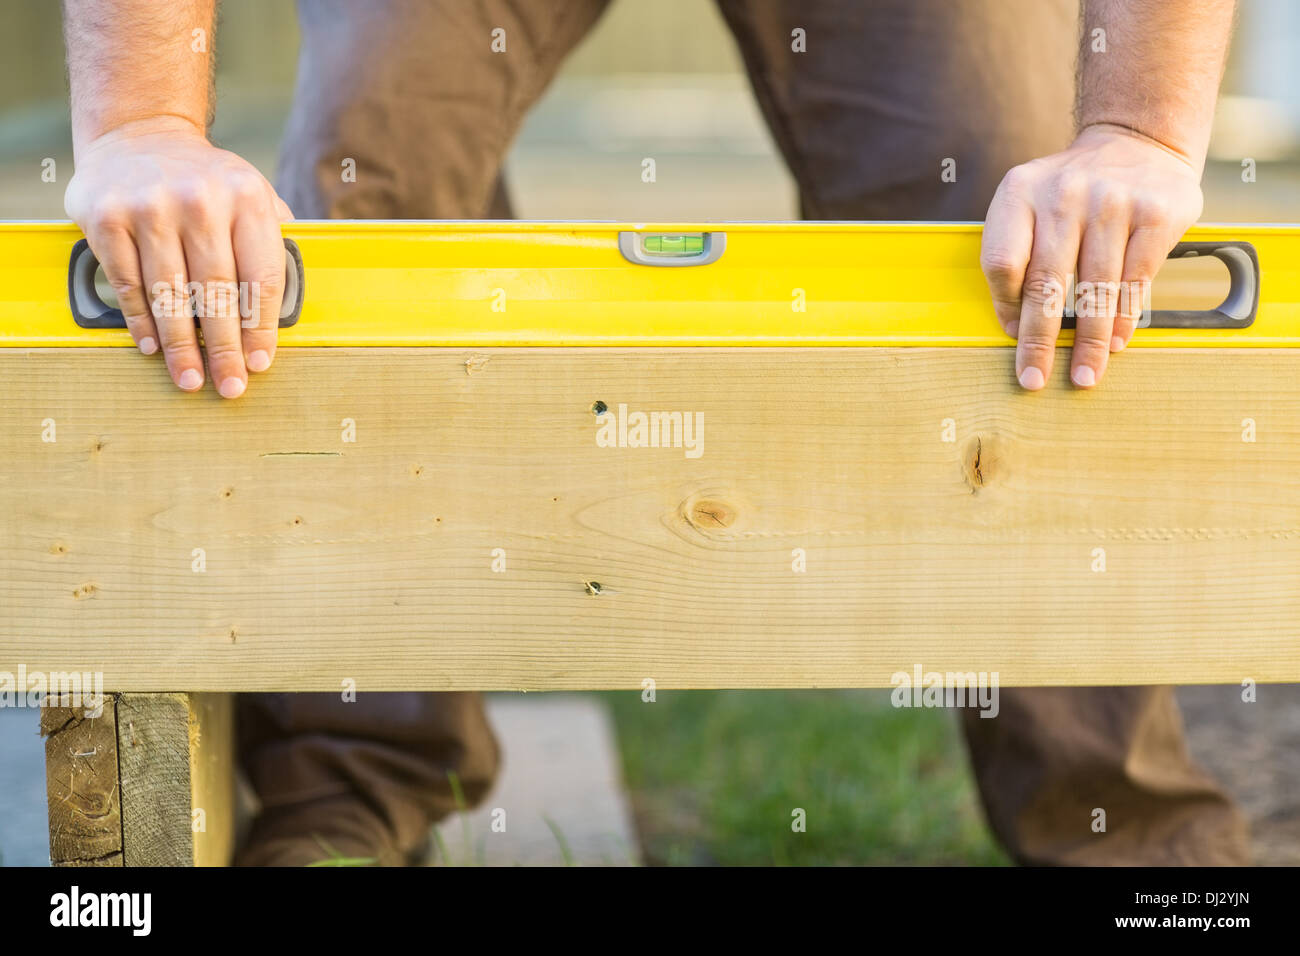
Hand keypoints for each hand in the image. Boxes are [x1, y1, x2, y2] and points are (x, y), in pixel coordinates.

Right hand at [64, 116, 292, 396]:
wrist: (139, 133)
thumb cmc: (206, 181)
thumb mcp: (251, 192)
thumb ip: (273, 238)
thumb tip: (289, 302)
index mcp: (246, 197)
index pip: (260, 275)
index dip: (261, 326)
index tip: (260, 363)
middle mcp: (200, 200)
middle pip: (217, 291)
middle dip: (224, 347)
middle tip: (229, 386)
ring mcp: (149, 206)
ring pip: (170, 292)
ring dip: (182, 345)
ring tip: (191, 379)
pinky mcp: (106, 216)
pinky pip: (128, 280)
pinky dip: (141, 319)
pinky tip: (153, 347)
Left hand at [980, 123, 1203, 389]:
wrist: (1137, 141)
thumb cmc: (1071, 192)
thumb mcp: (1030, 204)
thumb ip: (1016, 254)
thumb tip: (1015, 326)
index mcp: (1020, 192)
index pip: (1002, 262)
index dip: (1004, 306)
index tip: (1012, 336)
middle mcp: (1064, 193)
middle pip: (1045, 283)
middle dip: (1039, 341)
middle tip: (1034, 380)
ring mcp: (1112, 201)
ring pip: (1094, 288)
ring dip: (1087, 341)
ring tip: (1083, 375)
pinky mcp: (1155, 213)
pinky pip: (1135, 279)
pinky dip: (1123, 317)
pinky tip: (1115, 342)